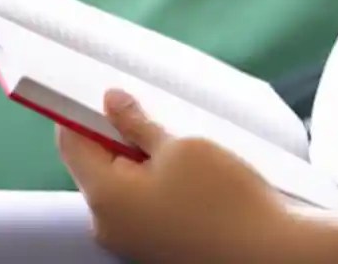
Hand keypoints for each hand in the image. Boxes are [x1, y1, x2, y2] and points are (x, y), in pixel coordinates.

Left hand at [56, 91, 329, 263]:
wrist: (266, 252)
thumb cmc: (223, 197)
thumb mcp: (181, 147)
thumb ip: (138, 125)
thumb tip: (110, 101)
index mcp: (104, 198)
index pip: (71, 144)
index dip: (82, 112)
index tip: (105, 91)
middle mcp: (106, 225)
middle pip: (97, 166)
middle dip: (120, 137)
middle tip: (156, 116)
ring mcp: (129, 241)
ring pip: (122, 186)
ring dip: (142, 162)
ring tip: (182, 150)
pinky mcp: (153, 247)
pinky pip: (142, 207)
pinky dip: (156, 185)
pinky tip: (191, 178)